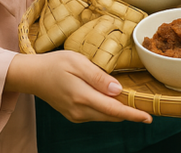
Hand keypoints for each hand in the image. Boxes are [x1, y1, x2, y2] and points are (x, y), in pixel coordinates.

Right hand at [5, 51, 151, 123]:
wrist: (32, 75)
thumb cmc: (55, 64)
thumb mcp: (78, 63)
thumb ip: (98, 77)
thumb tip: (117, 90)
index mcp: (82, 97)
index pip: (114, 109)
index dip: (133, 114)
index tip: (148, 117)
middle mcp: (79, 111)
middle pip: (112, 115)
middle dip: (130, 112)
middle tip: (145, 104)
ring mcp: (76, 115)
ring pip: (104, 116)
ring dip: (118, 110)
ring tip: (131, 99)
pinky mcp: (73, 115)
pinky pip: (96, 114)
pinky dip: (107, 108)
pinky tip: (111, 97)